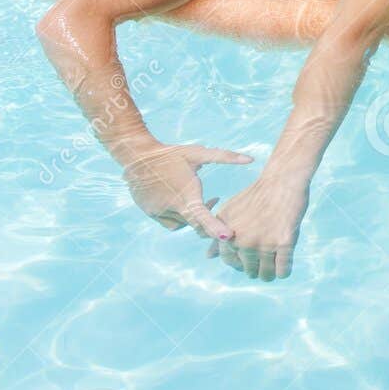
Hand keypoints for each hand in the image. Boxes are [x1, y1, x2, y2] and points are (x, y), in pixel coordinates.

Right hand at [120, 142, 251, 238]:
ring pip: (182, 224)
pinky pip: (169, 222)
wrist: (138, 156)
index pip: (202, 216)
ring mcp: (159, 212)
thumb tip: (250, 158)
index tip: (227, 236)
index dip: (215, 227)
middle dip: (207, 220)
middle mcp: (172, 207)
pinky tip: (177, 200)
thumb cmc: (172, 154)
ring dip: (190, 216)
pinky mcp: (150, 213)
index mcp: (186, 195)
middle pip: (195, 224)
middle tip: (213, 201)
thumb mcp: (198, 153)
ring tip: (191, 197)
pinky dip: (177, 216)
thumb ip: (225, 156)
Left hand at [208, 177, 309, 281]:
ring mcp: (263, 243)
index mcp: (226, 233)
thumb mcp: (231, 212)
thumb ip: (219, 234)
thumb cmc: (257, 195)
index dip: (241, 260)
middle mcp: (241, 240)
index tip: (251, 251)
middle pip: (248, 271)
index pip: (230, 262)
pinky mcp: (284, 243)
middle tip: (267, 252)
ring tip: (275, 259)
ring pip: (266, 276)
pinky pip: (283, 272)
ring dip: (271, 272)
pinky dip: (284, 270)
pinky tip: (285, 258)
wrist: (282, 180)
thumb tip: (208, 257)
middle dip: (258, 267)